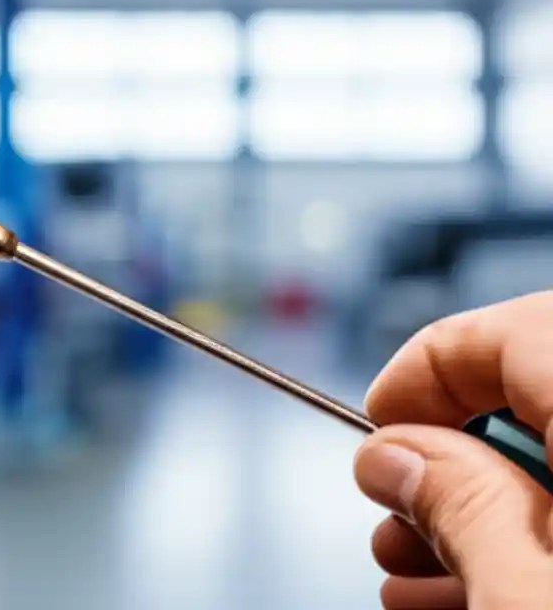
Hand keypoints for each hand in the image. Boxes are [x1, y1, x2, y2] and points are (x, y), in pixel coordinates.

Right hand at [356, 292, 552, 608]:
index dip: (424, 370)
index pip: (518, 329)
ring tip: (416, 568)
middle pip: (537, 396)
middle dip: (449, 459)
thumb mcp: (526, 592)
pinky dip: (537, 543)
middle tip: (397, 515)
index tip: (376, 426)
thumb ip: (461, 507)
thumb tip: (394, 456)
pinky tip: (474, 588)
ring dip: (480, 512)